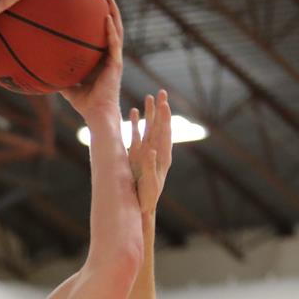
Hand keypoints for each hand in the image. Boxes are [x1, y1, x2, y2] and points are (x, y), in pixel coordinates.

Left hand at [59, 0, 124, 122]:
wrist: (96, 114)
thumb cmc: (85, 104)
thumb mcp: (68, 87)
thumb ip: (60, 77)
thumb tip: (43, 71)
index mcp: (102, 61)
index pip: (103, 37)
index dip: (101, 23)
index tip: (94, 8)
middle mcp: (110, 58)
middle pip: (112, 30)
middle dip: (110, 12)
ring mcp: (115, 60)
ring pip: (117, 32)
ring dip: (114, 14)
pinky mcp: (116, 65)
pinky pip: (114, 44)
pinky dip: (110, 31)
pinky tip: (106, 18)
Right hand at [128, 90, 172, 213]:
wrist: (141, 206)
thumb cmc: (148, 197)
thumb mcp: (151, 183)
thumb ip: (150, 166)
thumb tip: (151, 150)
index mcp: (162, 156)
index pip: (165, 133)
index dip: (165, 118)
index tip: (165, 104)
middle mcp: (156, 150)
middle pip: (159, 126)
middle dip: (161, 109)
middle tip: (162, 92)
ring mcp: (146, 151)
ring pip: (148, 127)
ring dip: (149, 113)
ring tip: (149, 97)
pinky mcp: (135, 154)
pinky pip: (136, 135)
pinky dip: (135, 123)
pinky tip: (133, 112)